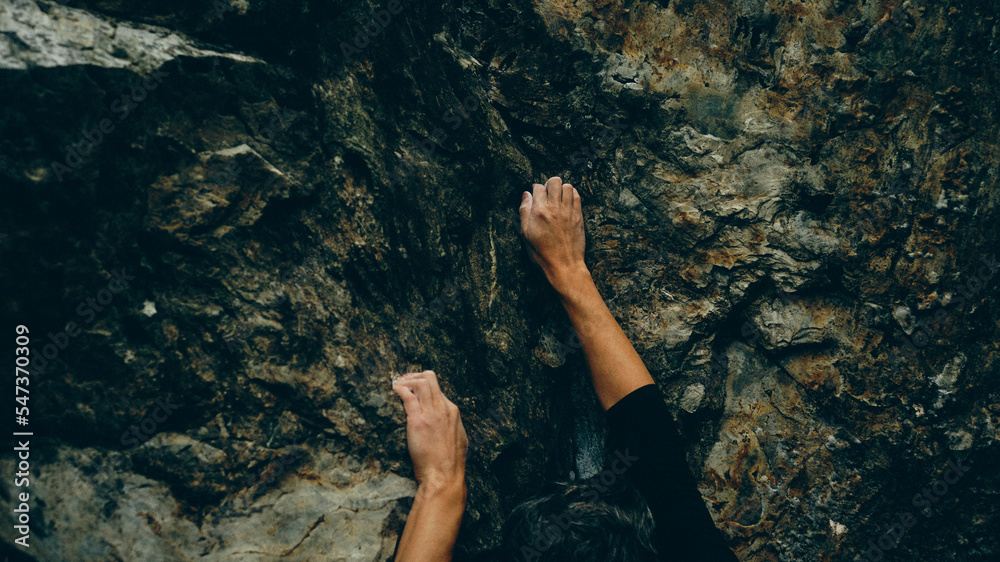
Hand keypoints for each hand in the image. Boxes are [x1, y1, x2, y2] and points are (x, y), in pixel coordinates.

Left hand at [392, 370, 467, 488]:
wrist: (444, 475)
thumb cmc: (449, 463)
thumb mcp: (457, 438)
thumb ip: (450, 426)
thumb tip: (444, 423)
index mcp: (452, 412)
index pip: (437, 388)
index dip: (423, 384)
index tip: (413, 387)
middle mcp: (443, 408)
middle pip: (430, 378)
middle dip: (414, 376)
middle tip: (403, 380)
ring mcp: (431, 414)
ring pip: (420, 383)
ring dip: (406, 380)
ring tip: (397, 384)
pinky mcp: (418, 421)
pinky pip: (408, 397)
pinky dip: (399, 388)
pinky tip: (394, 389)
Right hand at [519, 176, 588, 292]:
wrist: (564, 265)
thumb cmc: (542, 253)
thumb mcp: (525, 234)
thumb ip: (524, 212)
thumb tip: (526, 195)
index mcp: (539, 212)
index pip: (538, 187)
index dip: (535, 189)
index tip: (535, 195)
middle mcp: (555, 208)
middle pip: (554, 181)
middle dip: (549, 184)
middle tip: (547, 193)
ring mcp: (568, 211)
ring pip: (568, 186)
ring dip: (562, 189)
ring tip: (558, 197)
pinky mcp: (578, 216)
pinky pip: (577, 196)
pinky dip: (572, 194)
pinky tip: (567, 202)